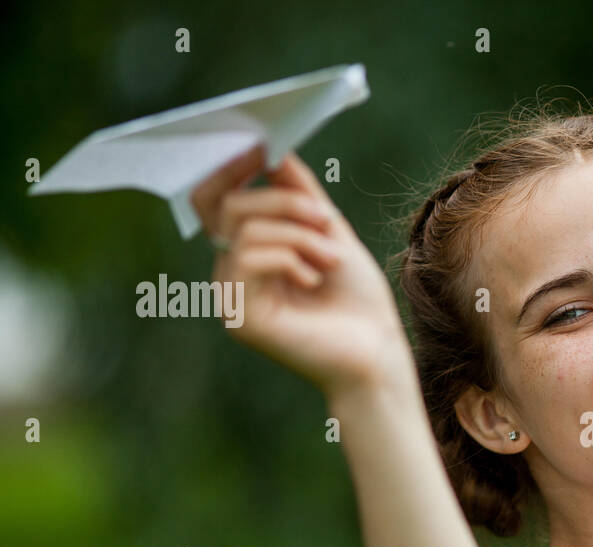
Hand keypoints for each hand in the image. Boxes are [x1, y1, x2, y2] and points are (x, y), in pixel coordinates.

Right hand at [190, 147, 412, 398]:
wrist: (377, 353)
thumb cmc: (358, 302)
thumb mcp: (331, 233)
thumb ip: (300, 195)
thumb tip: (273, 152)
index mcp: (249, 253)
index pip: (216, 200)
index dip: (231, 169)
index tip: (261, 148)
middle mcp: (232, 273)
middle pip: (231, 206)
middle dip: (284, 203)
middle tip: (325, 219)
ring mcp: (231, 295)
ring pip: (245, 229)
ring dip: (299, 235)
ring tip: (332, 258)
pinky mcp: (239, 316)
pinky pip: (249, 257)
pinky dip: (290, 257)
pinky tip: (313, 278)